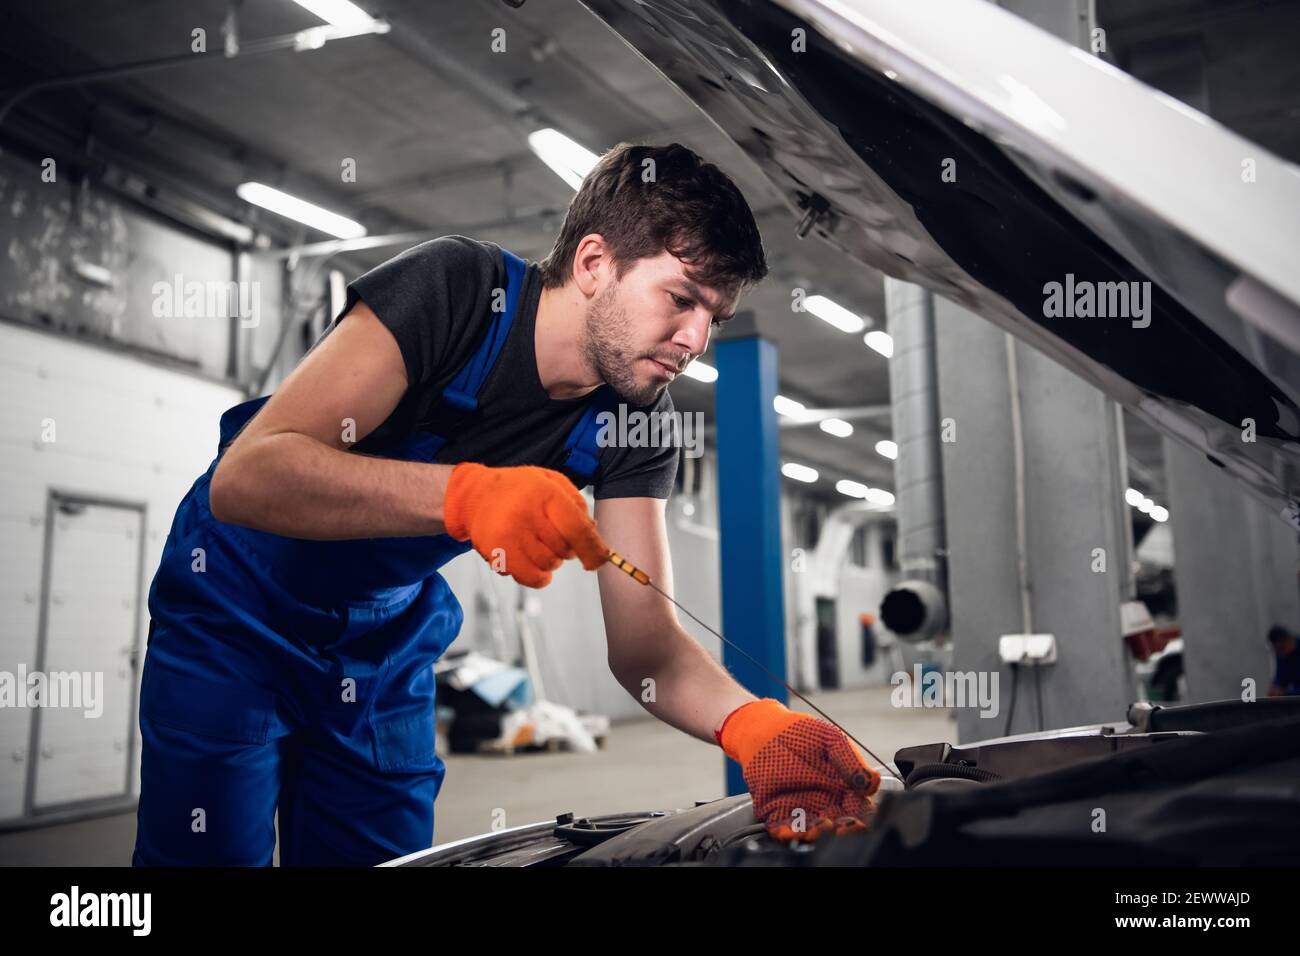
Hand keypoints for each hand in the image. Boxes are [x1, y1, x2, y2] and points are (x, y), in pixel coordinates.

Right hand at [443, 462, 607, 587]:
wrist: (475, 494)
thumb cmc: (519, 488)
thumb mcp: (551, 481)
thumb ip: (576, 504)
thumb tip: (594, 532)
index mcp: (544, 492)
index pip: (577, 528)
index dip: (594, 548)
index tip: (601, 560)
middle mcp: (526, 513)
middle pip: (565, 550)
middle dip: (567, 547)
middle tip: (551, 534)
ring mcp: (509, 535)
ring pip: (550, 565)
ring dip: (551, 560)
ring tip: (536, 542)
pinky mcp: (496, 553)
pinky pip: (531, 578)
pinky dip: (538, 576)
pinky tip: (531, 560)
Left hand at [717, 698, 880, 841]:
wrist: (765, 728)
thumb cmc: (801, 732)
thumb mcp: (832, 740)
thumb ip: (851, 761)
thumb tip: (872, 783)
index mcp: (844, 788)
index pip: (859, 811)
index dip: (861, 820)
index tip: (856, 821)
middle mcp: (825, 802)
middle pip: (839, 827)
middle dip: (840, 832)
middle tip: (837, 828)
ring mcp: (801, 808)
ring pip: (813, 831)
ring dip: (815, 836)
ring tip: (815, 829)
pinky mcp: (777, 810)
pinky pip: (783, 828)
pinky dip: (787, 833)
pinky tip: (791, 831)